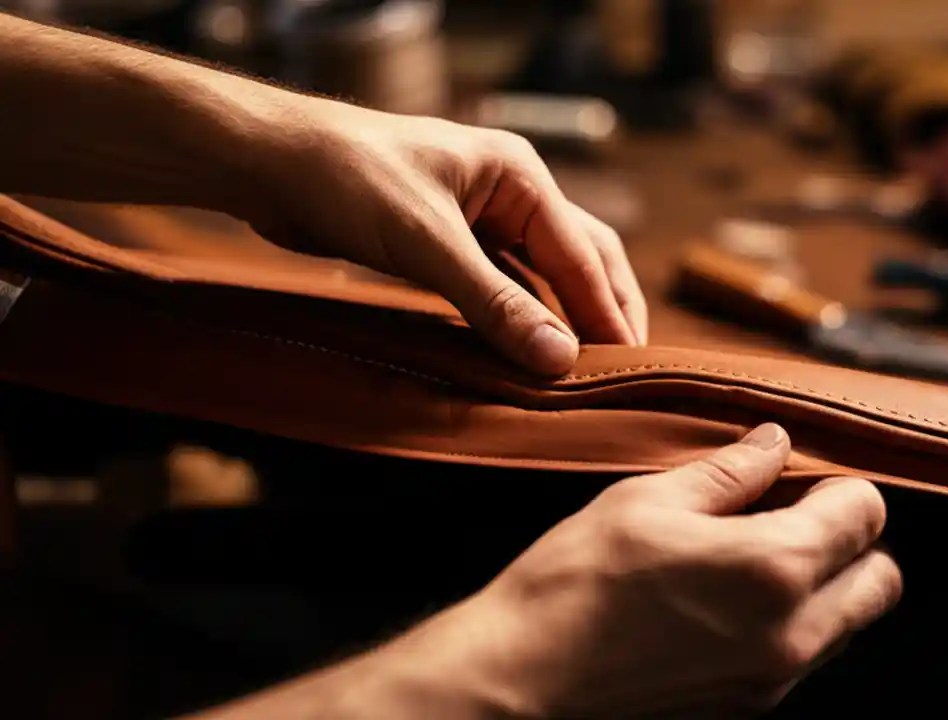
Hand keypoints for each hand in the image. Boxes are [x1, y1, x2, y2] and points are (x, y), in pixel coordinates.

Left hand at [247, 101, 646, 375]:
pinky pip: (502, 285)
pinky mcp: (447, 241)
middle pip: (579, 259)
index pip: (585, 254)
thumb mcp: (427, 244)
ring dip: (564, 318)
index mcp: (520, 176)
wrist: (270, 163)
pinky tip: (526, 351)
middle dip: (603, 313)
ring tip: (584, 373)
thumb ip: (495, 303)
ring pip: (542, 275)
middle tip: (625, 374)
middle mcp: (511, 193)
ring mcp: (480, 217)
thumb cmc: (349, 180)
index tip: (629, 369)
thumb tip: (558, 359)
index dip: (607, 313)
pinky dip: (520, 317)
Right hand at [383, 423, 901, 717]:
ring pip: (848, 624)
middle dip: (851, 540)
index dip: (836, 483)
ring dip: (825, 584)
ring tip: (752, 557)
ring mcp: (771, 681)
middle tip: (790, 516)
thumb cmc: (574, 587)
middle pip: (881, 579)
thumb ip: (729, 472)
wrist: (521, 682)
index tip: (797, 477)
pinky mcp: (745, 709)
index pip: (865, 514)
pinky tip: (727, 601)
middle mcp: (791, 635)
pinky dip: (790, 623)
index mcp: (774, 569)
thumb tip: (775, 444)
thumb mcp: (648, 501)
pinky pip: (804, 658)